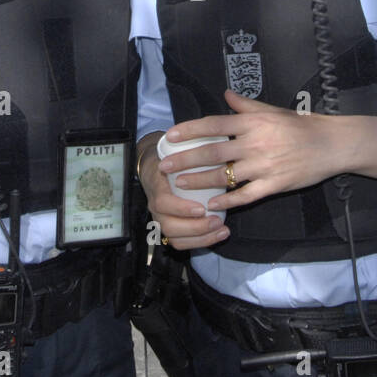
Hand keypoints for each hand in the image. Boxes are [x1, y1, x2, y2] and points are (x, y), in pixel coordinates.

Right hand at [136, 133, 227, 250]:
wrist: (154, 165)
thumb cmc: (170, 156)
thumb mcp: (173, 148)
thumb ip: (189, 144)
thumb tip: (214, 133)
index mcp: (156, 186)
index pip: (163, 203)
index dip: (181, 209)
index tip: (201, 207)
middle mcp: (156, 206)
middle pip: (169, 226)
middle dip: (196, 228)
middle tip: (218, 220)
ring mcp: (162, 218)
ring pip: (175, 238)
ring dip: (200, 237)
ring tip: (222, 229)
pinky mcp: (170, 226)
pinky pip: (180, 242)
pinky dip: (200, 242)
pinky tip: (218, 235)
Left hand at [159, 91, 345, 212]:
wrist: (331, 144)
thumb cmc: (300, 125)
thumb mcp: (272, 110)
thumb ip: (246, 105)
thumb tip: (225, 95)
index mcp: (253, 122)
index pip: (214, 125)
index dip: (189, 130)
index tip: (170, 137)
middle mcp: (255, 143)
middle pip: (213, 152)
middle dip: (185, 160)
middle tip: (165, 167)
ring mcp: (264, 166)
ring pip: (224, 176)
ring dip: (200, 181)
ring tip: (181, 185)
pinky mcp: (274, 184)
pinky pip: (246, 195)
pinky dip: (228, 201)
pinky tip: (212, 204)